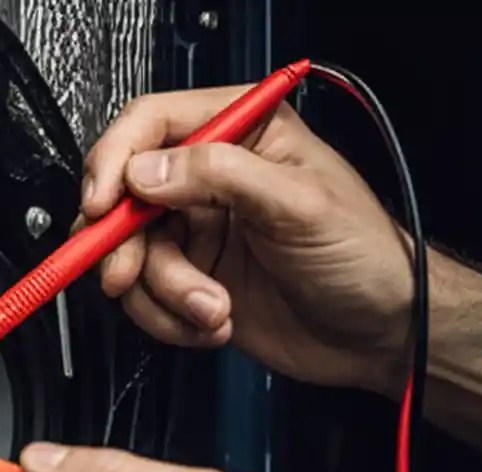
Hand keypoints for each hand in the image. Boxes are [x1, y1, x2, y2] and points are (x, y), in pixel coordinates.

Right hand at [83, 85, 413, 394]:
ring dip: (164, 294)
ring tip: (212, 309)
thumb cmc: (366, 257)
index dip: (115, 161)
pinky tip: (213, 323)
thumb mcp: (299, 205)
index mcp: (241, 134)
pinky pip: (144, 297)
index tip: (103, 205)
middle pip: (122, 196)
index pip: (151, 124)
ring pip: (130, 255)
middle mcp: (208, 179)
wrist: (379, 336)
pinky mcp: (188, 280)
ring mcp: (194, 231)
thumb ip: (221, 175)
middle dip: (124, 245)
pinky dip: (169, 320)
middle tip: (126, 275)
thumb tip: (148, 171)